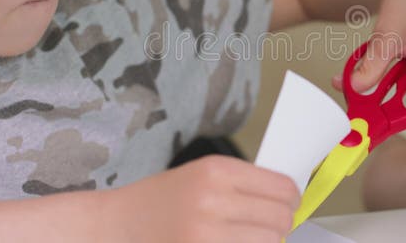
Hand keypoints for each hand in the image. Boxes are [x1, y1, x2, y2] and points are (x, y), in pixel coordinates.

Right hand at [102, 155, 299, 242]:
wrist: (113, 227)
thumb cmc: (160, 202)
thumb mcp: (200, 176)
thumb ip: (243, 184)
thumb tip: (290, 199)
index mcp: (216, 170)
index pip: (282, 187)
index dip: (293, 199)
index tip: (289, 205)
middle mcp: (213, 200)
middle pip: (281, 218)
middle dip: (282, 225)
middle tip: (269, 226)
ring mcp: (205, 234)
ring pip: (270, 242)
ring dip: (267, 242)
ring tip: (248, 238)